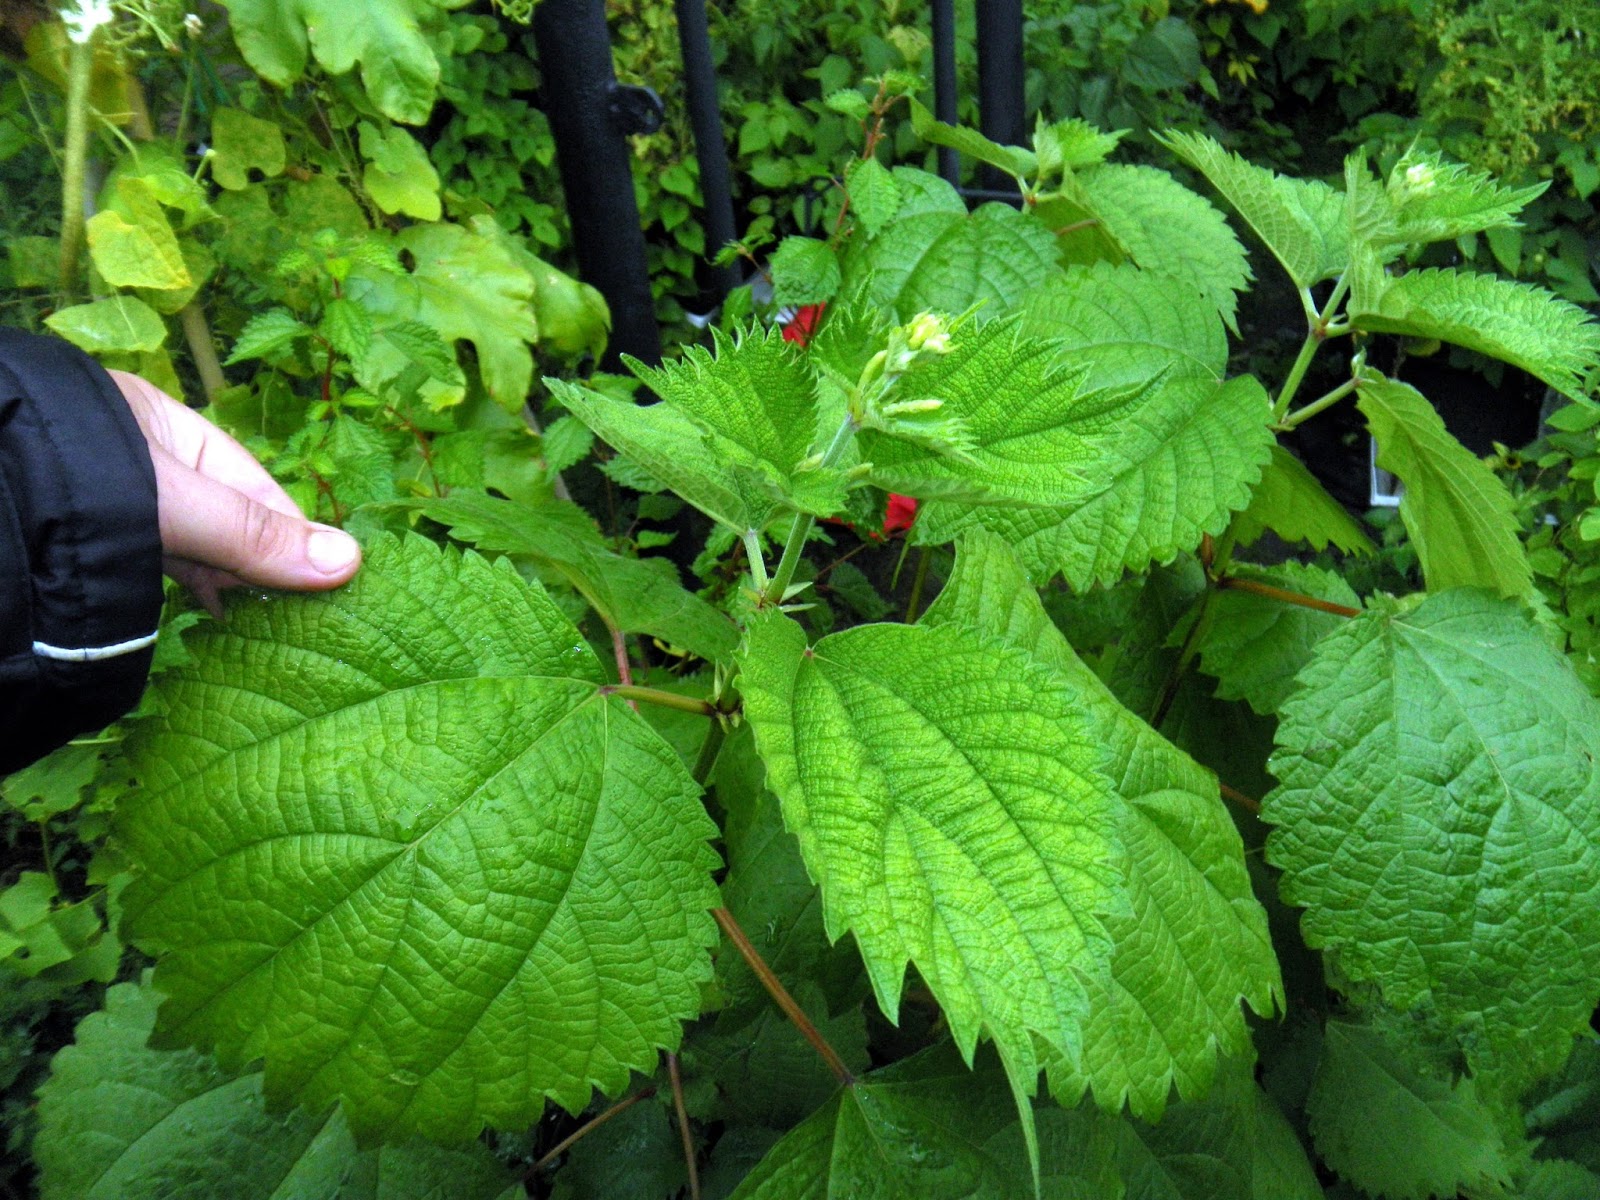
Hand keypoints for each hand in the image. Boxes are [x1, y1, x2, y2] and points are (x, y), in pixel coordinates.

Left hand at [110, 371, 360, 613]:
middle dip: (255, 564)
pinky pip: (158, 566)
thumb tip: (349, 560)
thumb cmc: (72, 475)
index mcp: (168, 426)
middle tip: (292, 615)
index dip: (290, 537)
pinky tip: (213, 616)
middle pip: (226, 519)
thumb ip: (251, 534)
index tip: (325, 585)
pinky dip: (186, 589)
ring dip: (222, 583)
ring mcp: (117, 505)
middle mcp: (148, 462)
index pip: (253, 487)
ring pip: (194, 547)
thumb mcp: (170, 502)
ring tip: (258, 626)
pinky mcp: (93, 544)